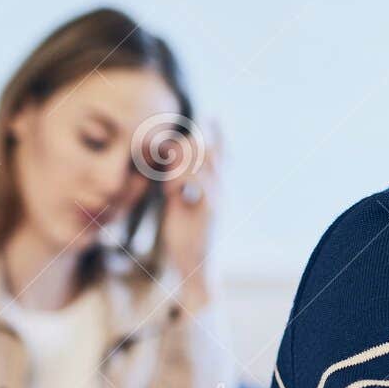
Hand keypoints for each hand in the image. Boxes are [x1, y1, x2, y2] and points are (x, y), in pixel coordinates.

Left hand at [159, 117, 220, 311]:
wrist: (198, 271)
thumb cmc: (187, 241)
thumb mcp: (181, 207)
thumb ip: (179, 186)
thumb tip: (169, 169)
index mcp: (219, 189)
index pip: (224, 154)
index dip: (220, 134)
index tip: (214, 116)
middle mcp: (223, 190)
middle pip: (208, 148)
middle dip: (183, 148)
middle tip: (164, 165)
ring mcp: (219, 198)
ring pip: (202, 158)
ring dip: (179, 163)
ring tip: (168, 185)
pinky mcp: (210, 209)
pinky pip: (197, 179)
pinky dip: (179, 178)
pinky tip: (170, 192)